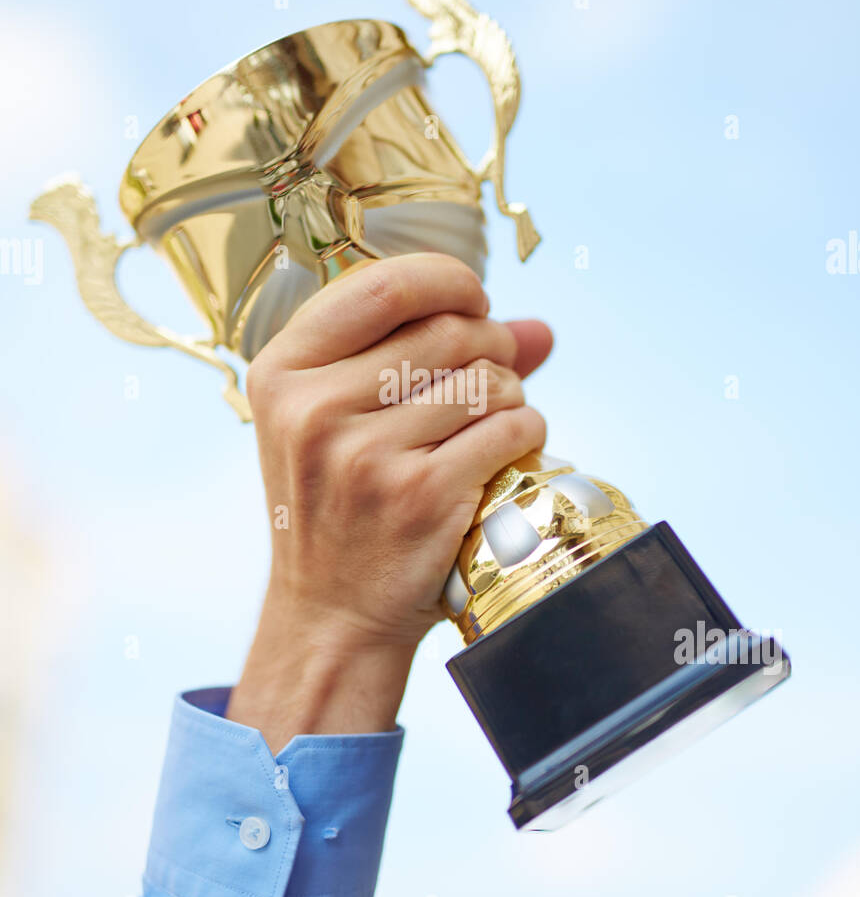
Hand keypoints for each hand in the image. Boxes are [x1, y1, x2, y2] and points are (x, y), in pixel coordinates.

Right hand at [227, 253, 551, 747]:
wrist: (331, 615)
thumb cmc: (342, 507)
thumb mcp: (344, 421)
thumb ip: (428, 359)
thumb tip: (539, 329)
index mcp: (283, 373)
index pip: (383, 285)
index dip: (447, 281)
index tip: (472, 300)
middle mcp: (314, 409)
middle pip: (449, 331)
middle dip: (491, 345)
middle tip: (493, 375)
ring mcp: (366, 456)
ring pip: (488, 380)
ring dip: (512, 394)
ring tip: (493, 421)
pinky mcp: (421, 497)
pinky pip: (510, 429)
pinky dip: (527, 432)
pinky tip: (507, 452)